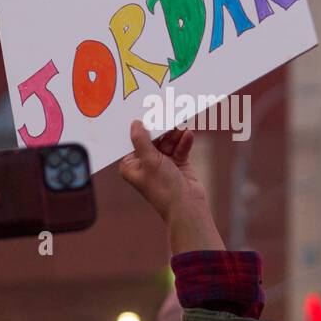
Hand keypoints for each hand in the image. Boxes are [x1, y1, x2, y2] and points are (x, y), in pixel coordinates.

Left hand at [120, 121, 222, 253]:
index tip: (147, 113)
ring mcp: (163, 164)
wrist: (187, 206)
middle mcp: (146, 164)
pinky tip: (188, 135)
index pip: (134, 141)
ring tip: (181, 125)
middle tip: (167, 115)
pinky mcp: (178, 164)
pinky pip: (180, 147)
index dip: (141, 128)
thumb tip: (135, 124)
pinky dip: (184, 142)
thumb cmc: (164, 189)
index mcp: (132, 166)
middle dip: (162, 130)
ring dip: (175, 135)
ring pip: (168, 142)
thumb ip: (142, 140)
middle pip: (153, 139)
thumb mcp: (150, 160)